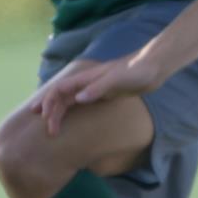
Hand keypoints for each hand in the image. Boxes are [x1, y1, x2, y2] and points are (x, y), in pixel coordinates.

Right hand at [35, 56, 158, 135]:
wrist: (152, 67)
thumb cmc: (136, 71)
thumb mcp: (117, 80)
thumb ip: (97, 88)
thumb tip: (78, 99)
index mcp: (86, 78)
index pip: (60, 89)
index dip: (49, 102)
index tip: (45, 118)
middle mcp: (86, 82)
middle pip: (62, 96)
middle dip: (51, 110)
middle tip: (48, 130)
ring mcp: (94, 88)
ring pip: (69, 100)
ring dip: (59, 113)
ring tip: (53, 128)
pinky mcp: (103, 94)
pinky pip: (80, 103)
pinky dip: (71, 111)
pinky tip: (69, 119)